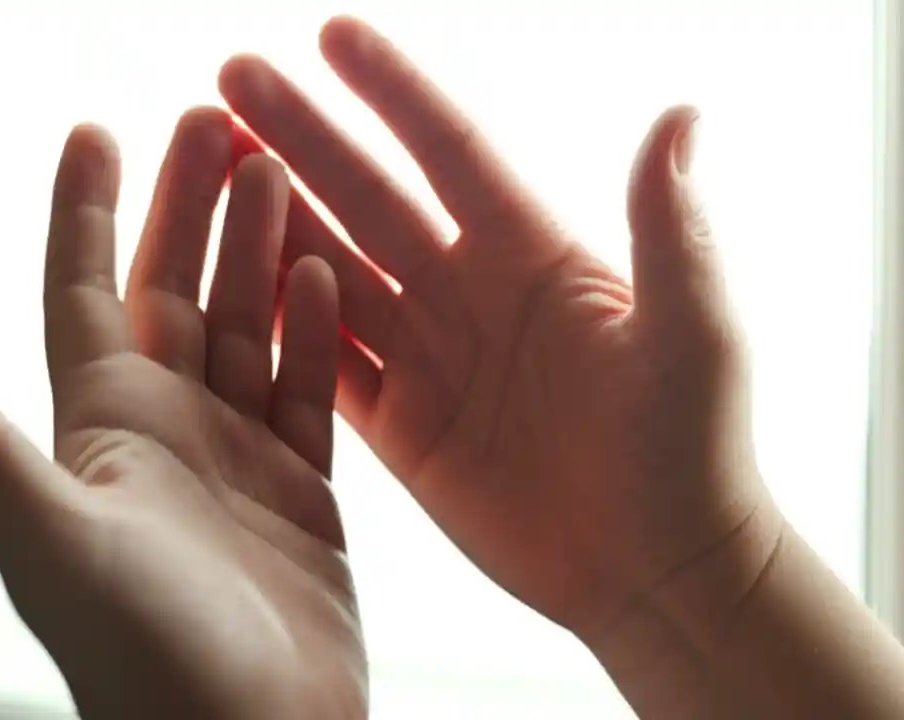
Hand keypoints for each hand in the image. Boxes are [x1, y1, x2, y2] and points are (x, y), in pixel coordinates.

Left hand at [0, 111, 366, 719]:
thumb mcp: (56, 547)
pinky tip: (320, 270)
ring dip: (253, 247)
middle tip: (215, 115)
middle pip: (170, 291)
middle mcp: (165, 436)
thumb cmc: (147, 664)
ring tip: (274, 170)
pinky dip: (313, 328)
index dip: (84, 211)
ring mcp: (235, 462)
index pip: (83, 294)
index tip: (95, 131)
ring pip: (242, 327)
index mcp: (102, 432)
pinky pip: (306, 387)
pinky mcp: (300, 492)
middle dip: (187, 204)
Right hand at [219, 17, 776, 643]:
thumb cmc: (694, 450)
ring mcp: (430, 358)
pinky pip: (327, 361)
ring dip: (273, 218)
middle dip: (300, 136)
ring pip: (331, 271)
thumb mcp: (692, 336)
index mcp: (534, 254)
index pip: (450, 150)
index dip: (392, 92)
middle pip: (367, 197)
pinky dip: (283, 320)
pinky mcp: (403, 426)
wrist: (659, 571)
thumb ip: (670, 231)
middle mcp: (470, 292)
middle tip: (231, 80)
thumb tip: (679, 116)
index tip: (332, 34)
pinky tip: (231, 279)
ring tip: (209, 165)